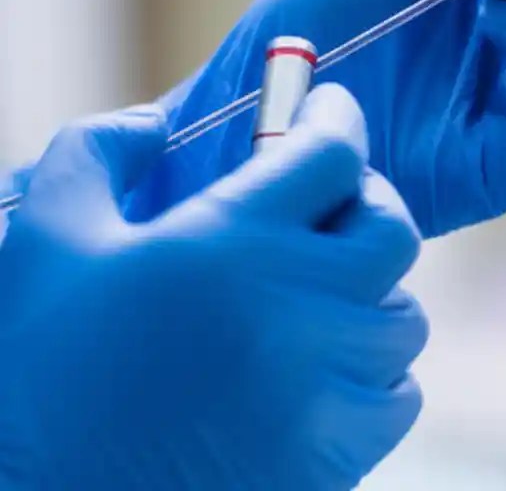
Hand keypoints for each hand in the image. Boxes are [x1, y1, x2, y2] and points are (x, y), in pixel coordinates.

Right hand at [0, 86, 425, 489]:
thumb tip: (159, 120)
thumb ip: (100, 153)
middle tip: (335, 205)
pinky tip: (324, 373)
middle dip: (368, 203)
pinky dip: (375, 376)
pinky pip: (399, 397)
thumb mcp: (47, 240)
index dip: (337, 119)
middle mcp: (296, 307)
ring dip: (369, 296)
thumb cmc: (39, 372)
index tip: (329, 113)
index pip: (332, 153)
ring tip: (319, 299)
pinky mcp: (334, 456)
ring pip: (402, 317)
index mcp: (229, 242)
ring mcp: (324, 386)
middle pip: (391, 230)